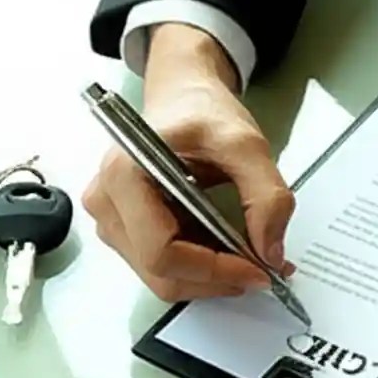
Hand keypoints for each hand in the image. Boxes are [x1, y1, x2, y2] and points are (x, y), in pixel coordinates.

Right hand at [82, 24, 294, 301]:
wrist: (183, 97)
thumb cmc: (202, 112)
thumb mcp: (245, 144)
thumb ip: (266, 196)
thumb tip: (271, 252)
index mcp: (123, 175)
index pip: (162, 250)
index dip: (213, 270)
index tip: (258, 269)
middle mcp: (106, 203)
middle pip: (160, 272)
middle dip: (216, 279)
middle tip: (264, 269)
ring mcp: (113, 220)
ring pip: (162, 277)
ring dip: (211, 278)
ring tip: (252, 258)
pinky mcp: (128, 230)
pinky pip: (165, 266)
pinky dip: (203, 268)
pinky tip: (231, 251)